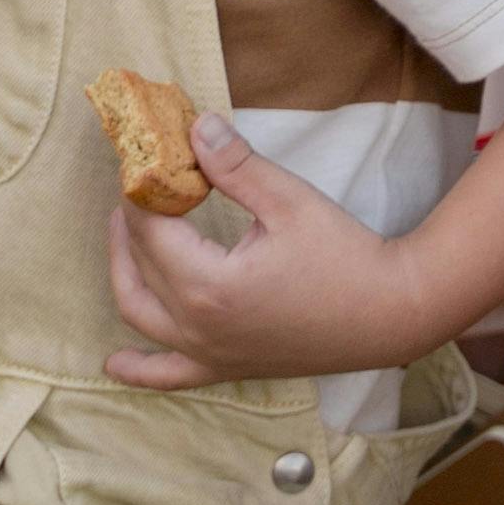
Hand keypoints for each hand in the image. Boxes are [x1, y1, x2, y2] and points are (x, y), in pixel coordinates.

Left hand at [107, 117, 438, 388]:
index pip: (151, 228)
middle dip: (132, 221)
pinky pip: (166, 376)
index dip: (143, 189)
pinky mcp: (224, 368)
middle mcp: (196, 325)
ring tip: (124, 237)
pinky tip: (115, 363)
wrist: (389, 313)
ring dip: (123, 274)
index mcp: (208, 283)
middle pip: (141, 265)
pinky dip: (137, 369)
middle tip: (139, 185)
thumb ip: (237, 167)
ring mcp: (207, 352)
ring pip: (139, 314)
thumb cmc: (345, 255)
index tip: (146, 158)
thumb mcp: (291, 201)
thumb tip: (195, 128)